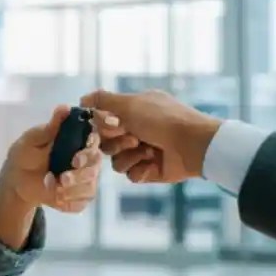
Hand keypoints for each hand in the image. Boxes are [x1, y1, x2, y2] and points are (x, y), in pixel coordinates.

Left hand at [0, 104, 105, 212]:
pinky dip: (69, 202)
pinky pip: (82, 202)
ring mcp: (84, 179)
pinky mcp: (79, 197)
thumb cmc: (25, 154)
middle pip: (95, 165)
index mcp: (77, 140)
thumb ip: (50, 127)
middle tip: (63, 178)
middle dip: (80, 174)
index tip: (76, 158)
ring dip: (71, 189)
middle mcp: (86, 158)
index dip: (90, 149)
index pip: (94, 140)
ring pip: (90, 186)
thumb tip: (64, 107)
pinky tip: (56, 198)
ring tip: (50, 186)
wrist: (16, 181)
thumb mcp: (33, 139)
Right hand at [81, 89, 221, 184]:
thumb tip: (82, 100)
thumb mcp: (130, 103)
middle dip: (117, 142)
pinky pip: (131, 175)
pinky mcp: (150, 170)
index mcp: (133, 112)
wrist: (192, 144)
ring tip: (147, 150)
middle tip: (134, 137)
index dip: (103, 126)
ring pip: (116, 161)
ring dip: (130, 156)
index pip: (103, 122)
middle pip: (106, 144)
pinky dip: (141, 169)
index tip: (113, 124)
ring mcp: (143, 151)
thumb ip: (103, 100)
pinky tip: (154, 162)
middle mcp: (136, 131)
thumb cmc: (163, 119)